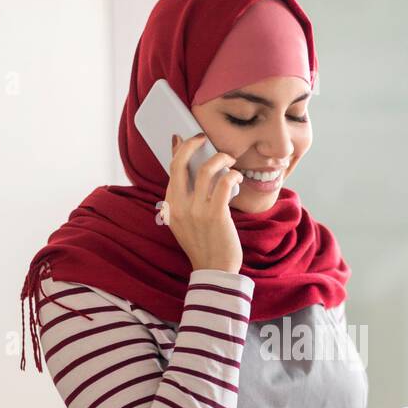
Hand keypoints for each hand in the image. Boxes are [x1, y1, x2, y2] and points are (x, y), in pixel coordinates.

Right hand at [164, 133, 243, 273]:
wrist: (214, 270)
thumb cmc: (203, 243)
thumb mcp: (184, 221)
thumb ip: (183, 198)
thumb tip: (185, 171)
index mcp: (170, 206)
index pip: (171, 169)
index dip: (178, 149)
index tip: (184, 137)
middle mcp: (180, 206)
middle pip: (181, 163)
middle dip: (193, 143)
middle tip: (204, 138)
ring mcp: (197, 211)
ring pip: (206, 169)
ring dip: (220, 158)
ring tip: (229, 159)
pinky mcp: (216, 214)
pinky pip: (224, 182)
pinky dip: (232, 174)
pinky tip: (236, 176)